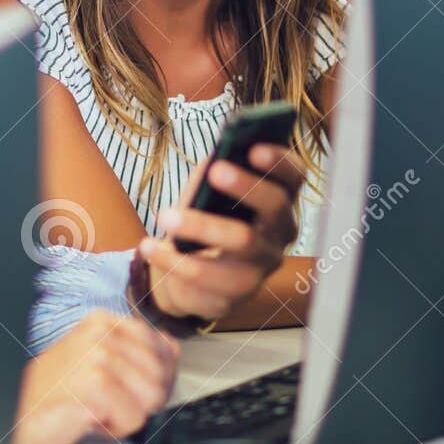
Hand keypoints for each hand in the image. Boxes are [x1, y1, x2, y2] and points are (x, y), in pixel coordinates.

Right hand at [10, 311, 179, 443]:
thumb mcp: (100, 362)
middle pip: (162, 376)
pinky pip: (134, 418)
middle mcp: (102, 333)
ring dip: (126, 415)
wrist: (17, 417)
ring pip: (152, 398)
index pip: (166, 349)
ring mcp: (97, 356)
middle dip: (141, 400)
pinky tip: (89, 418)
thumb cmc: (57, 394)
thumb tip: (173, 353)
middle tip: (108, 403)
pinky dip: (114, 428)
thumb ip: (137, 353)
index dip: (157, 380)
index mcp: (105, 321)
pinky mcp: (94, 385)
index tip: (128, 389)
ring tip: (96, 408)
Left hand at [141, 143, 304, 322]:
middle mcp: (279, 234)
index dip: (279, 161)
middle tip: (216, 170)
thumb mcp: (206, 192)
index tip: (253, 147)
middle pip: (275, 207)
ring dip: (202, 226)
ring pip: (242, 242)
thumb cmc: (203, 219)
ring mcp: (262, 267)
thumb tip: (215, 159)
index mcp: (277, 200)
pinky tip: (150, 246)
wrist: (185, 271)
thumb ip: (213, 174)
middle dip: (247, 186)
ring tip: (165, 216)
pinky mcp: (237, 295)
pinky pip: (207, 277)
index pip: (293, 176)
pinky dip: (173, 259)